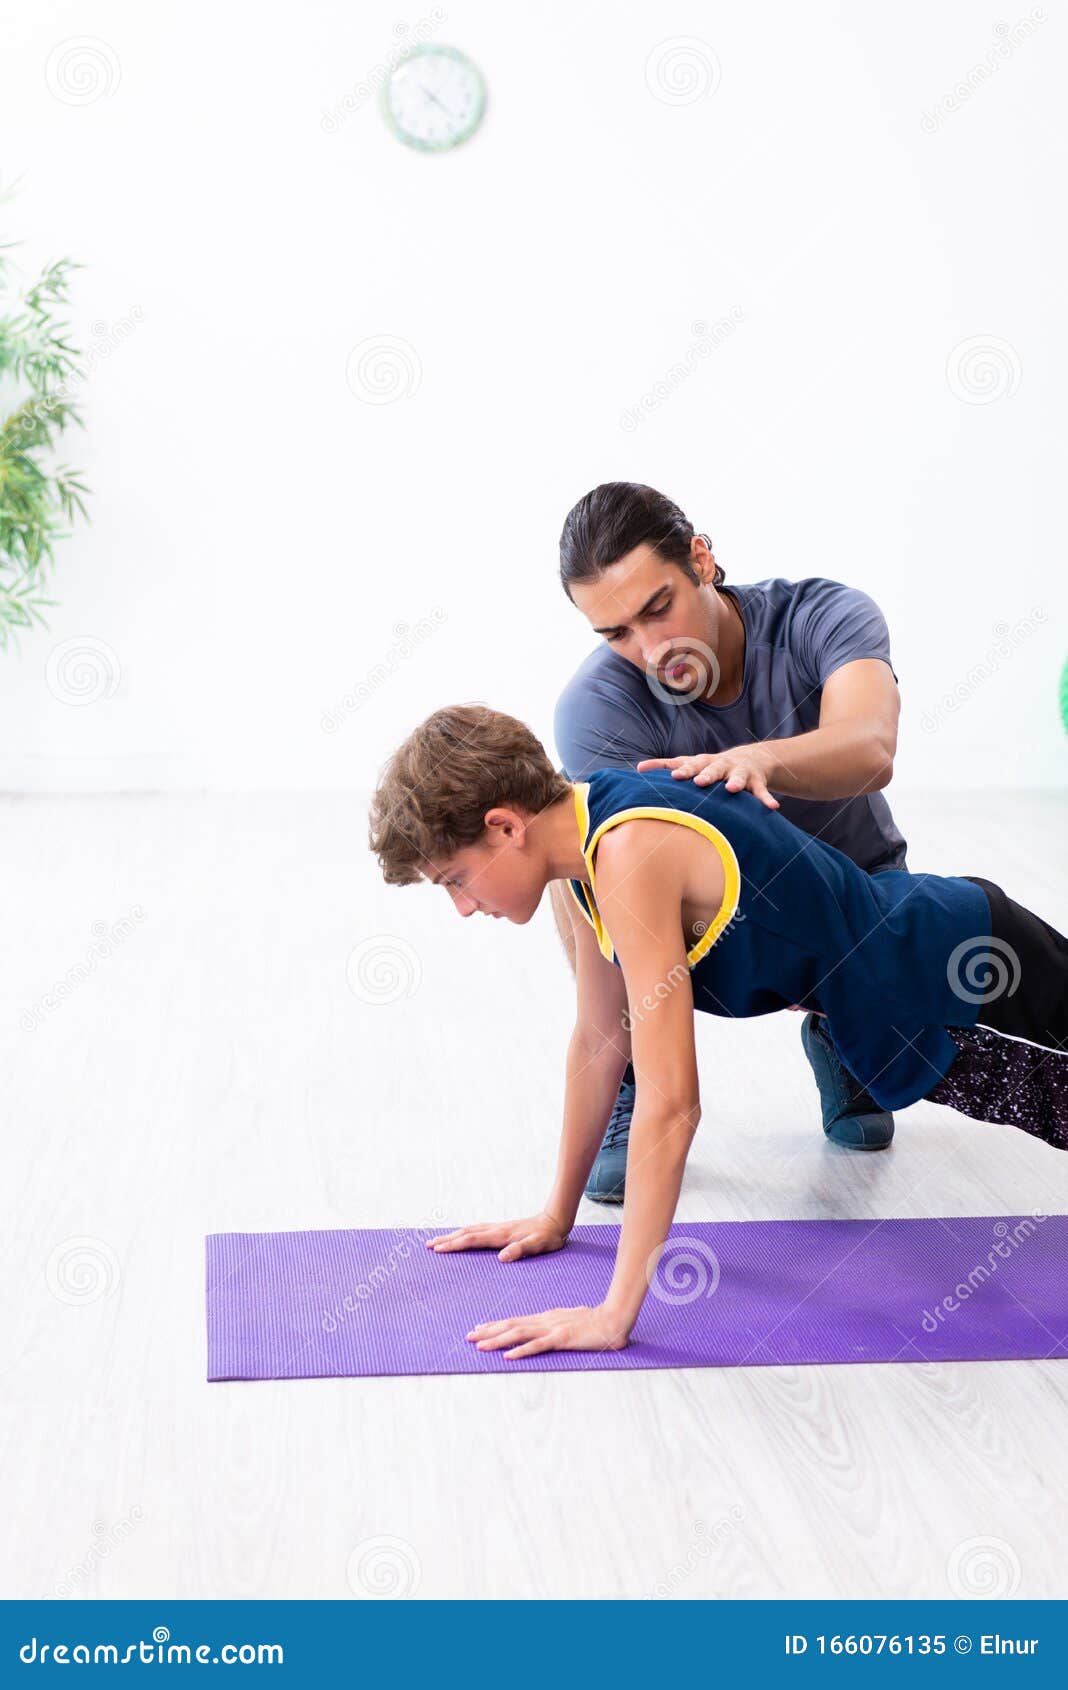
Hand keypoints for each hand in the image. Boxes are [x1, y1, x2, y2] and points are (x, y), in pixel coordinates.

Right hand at [426, 1210, 569, 1262]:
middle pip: (466, 1233)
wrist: (555, 1220)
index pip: (473, 1240)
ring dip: (453, 1235)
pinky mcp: (502, 1228)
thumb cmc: (547, 1237)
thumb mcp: (537, 1246)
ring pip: (470, 1230)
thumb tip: (502, 1258)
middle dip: (447, 1240)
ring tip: (438, 1240)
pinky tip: (462, 1234)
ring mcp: (498, 1227)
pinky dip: (465, 1232)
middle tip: (428, 1245)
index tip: (438, 1249)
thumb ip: (520, 1250)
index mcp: (501, 1236)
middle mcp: (496, 1229)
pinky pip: (477, 1229)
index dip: (455, 1245)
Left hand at [466, 1302, 631, 1358]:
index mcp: (546, 1317)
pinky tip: (508, 1355)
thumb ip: (558, 1324)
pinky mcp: (561, 1338)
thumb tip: (549, 1328)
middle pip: (511, 1325)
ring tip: (480, 1346)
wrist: (613, 1320)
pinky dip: (520, 1350)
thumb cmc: (595, 1321)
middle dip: (489, 1332)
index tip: (479, 1329)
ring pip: (518, 1334)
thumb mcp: (571, 1320)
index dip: (496, 1325)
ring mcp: (552, 1328)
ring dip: (498, 1341)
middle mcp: (545, 1320)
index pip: (515, 1321)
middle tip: (469, 1337)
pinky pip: (537, 1345)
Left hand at [636, 749, 779, 809]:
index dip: (683, 770)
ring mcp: (740, 772)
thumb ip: (666, 766)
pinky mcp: (757, 781)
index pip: (690, 764)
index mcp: (703, 762)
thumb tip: (637, 769)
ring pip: (738, 777)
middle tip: (699, 782)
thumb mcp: (692, 763)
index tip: (674, 777)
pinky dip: (766, 799)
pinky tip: (773, 807)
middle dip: (706, 775)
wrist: (752, 758)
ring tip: (733, 790)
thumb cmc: (712, 766)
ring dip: (736, 782)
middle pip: (713, 768)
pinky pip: (762, 792)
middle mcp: (721, 764)